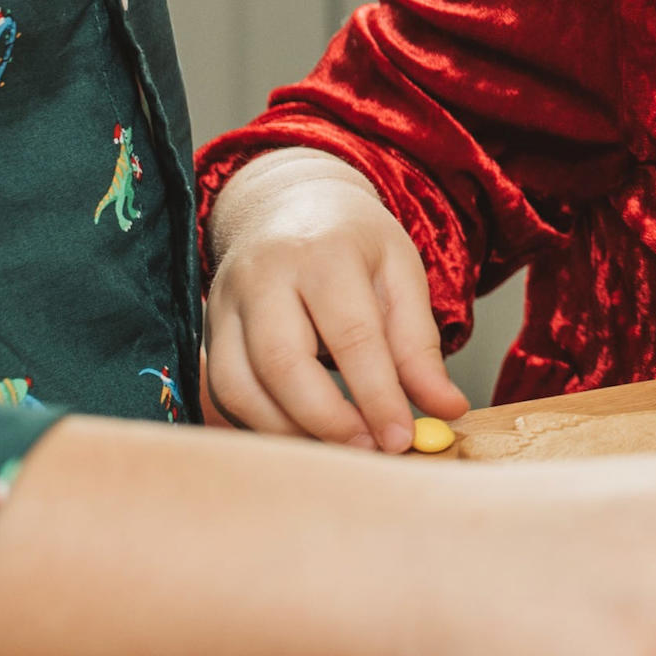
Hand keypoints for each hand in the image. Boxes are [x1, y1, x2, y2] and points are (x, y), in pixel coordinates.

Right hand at [202, 148, 468, 449]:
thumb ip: (420, 345)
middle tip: (370, 450)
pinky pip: (223, 392)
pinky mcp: (207, 331)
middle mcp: (264, 276)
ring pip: (240, 386)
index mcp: (324, 253)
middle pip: (283, 364)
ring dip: (289, 432)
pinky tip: (303, 434)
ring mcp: (225, 303)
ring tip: (339, 449)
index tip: (402, 439)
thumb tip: (447, 409)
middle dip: (328, 421)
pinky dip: (261, 424)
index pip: (351, 335)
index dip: (377, 396)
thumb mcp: (400, 274)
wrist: (286, 205)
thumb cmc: (351, 243)